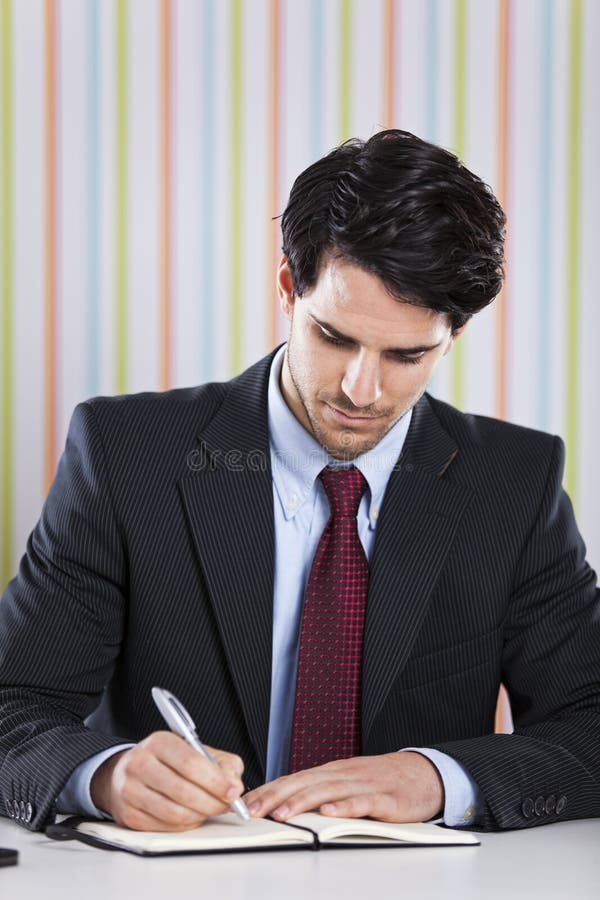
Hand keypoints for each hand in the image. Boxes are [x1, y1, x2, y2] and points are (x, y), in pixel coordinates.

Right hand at [90, 731, 244, 831]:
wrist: (130, 770)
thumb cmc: (169, 761)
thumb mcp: (196, 750)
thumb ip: (222, 764)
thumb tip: (234, 786)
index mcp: (159, 742)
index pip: (190, 763)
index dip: (215, 781)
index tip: (232, 792)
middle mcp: (140, 763)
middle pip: (183, 791)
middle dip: (211, 803)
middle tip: (225, 806)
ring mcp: (130, 790)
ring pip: (174, 813)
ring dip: (199, 816)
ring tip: (209, 810)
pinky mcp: (128, 815)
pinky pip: (164, 827)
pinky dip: (184, 826)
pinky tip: (191, 816)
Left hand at [244, 752, 443, 822]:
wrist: (424, 774)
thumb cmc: (383, 782)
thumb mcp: (348, 783)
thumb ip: (322, 792)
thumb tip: (287, 806)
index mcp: (332, 772)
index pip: (294, 778)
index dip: (270, 790)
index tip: (247, 803)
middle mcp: (344, 774)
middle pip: (305, 783)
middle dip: (276, 796)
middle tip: (253, 810)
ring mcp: (364, 785)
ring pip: (328, 791)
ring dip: (302, 802)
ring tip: (282, 814)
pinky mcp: (386, 799)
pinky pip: (363, 802)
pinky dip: (345, 806)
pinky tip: (329, 813)